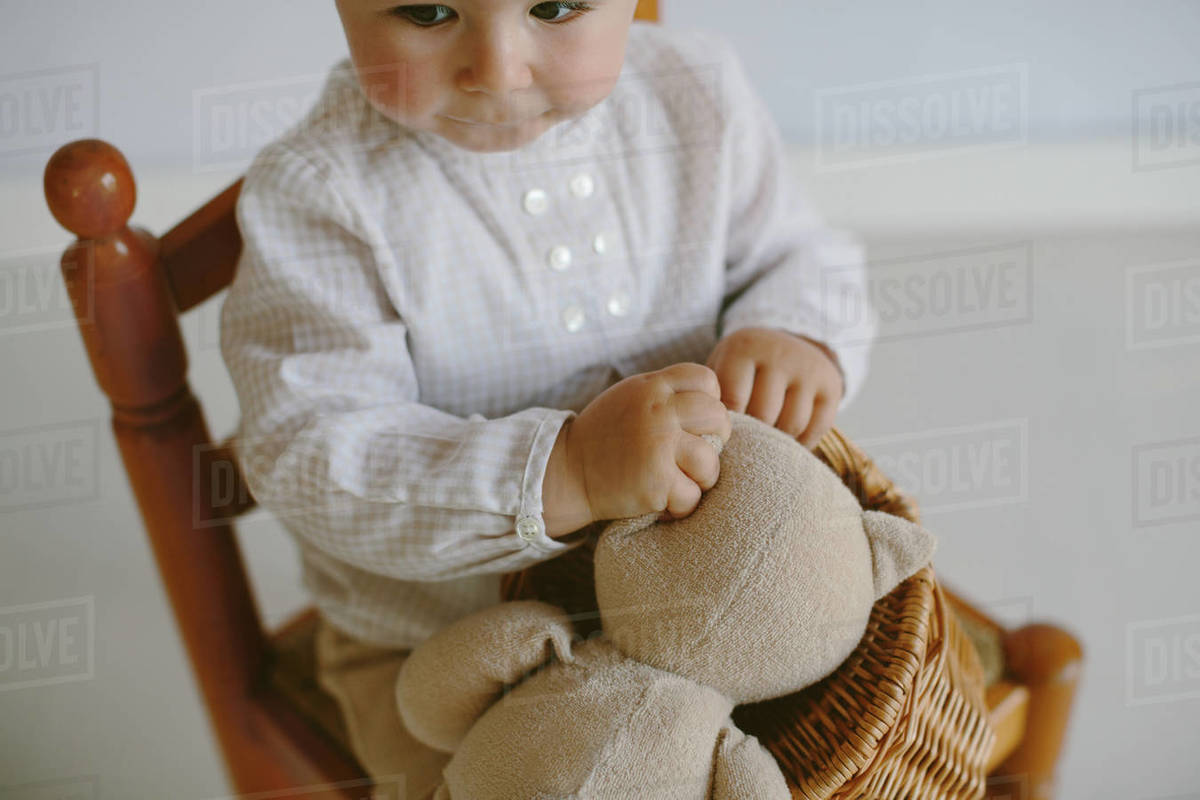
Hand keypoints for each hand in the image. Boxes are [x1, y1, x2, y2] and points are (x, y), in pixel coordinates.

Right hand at [563, 363, 731, 522]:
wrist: (567, 471)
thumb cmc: (603, 436)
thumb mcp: (630, 397)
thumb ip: (665, 394)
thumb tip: (712, 407)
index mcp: (651, 387)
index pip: (704, 379)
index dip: (709, 400)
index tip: (695, 420)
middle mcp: (657, 412)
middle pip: (717, 417)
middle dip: (716, 438)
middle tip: (696, 453)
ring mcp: (658, 447)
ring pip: (710, 461)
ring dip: (702, 477)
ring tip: (682, 480)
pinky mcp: (656, 483)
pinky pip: (692, 496)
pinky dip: (681, 505)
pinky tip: (665, 501)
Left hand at [705, 327, 843, 448]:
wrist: (785, 343)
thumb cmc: (743, 369)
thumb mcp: (722, 369)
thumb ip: (713, 397)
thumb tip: (710, 439)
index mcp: (744, 348)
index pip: (733, 399)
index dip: (727, 426)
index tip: (723, 436)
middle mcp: (779, 353)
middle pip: (764, 414)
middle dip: (752, 436)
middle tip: (745, 445)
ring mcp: (808, 368)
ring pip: (792, 424)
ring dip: (778, 442)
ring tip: (765, 445)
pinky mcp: (831, 385)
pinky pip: (817, 428)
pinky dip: (802, 443)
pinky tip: (788, 441)